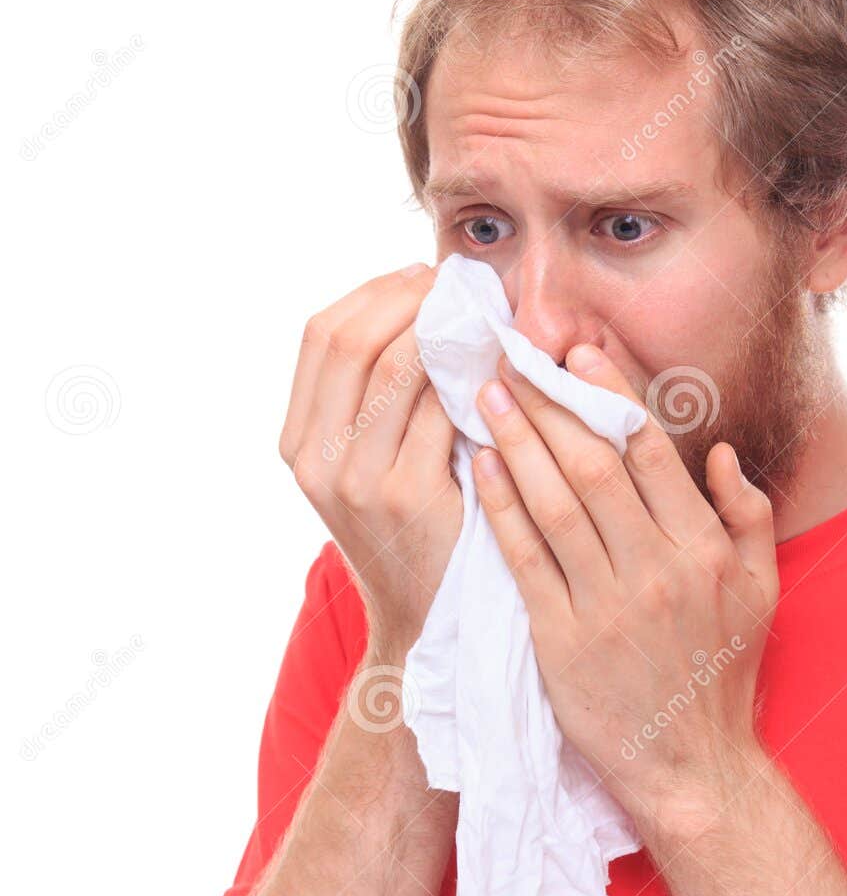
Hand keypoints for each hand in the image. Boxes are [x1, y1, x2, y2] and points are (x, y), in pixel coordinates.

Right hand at [279, 264, 461, 657]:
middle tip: (455, 285)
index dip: (371, 293)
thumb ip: (376, 401)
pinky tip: (497, 365)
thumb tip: (423, 304)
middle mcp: (315, 459)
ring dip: (441, 328)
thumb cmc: (414, 531)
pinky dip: (469, 376)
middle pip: (350, 340)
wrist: (425, 619)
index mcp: (299, 442)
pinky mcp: (405, 496)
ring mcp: (355, 479)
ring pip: (393, 366)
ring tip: (479, 314)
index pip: (321, 335)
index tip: (420, 276)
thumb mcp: (368, 466)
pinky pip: (437, 410)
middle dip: (406, 298)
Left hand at [470, 345, 778, 842]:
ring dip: (518, 442)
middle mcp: (656, 569)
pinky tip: (479, 466)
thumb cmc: (722, 675)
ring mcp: (605, 605)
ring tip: (488, 394)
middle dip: (552, 403)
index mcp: (704, 548)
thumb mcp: (760, 593)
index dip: (610, 394)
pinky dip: (500, 507)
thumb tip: (718, 451)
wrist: (691, 769)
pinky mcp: (559, 640)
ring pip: (554, 502)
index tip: (578, 352)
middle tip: (515, 356)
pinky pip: (524, 558)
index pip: (650, 451)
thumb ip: (747, 516)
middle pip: (594, 465)